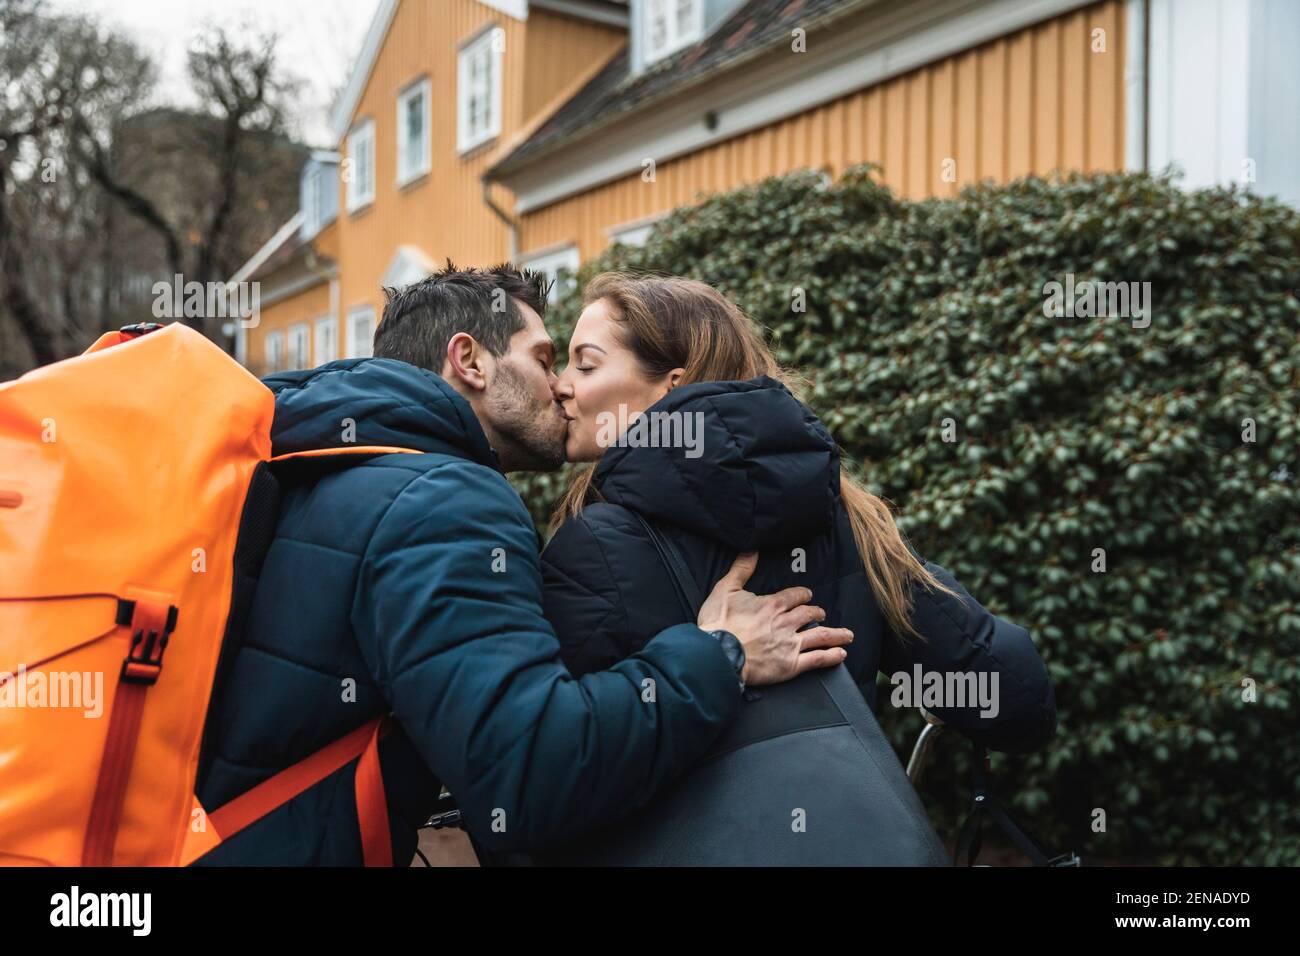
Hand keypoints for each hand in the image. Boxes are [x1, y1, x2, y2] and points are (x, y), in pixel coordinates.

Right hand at [697, 552, 852, 686]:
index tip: (807, 595)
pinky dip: (831, 656)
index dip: (802, 595)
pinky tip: (840, 654)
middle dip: (817, 613)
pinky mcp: (790, 665)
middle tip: (822, 613)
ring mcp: (790, 644)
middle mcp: (786, 622)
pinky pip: (817, 659)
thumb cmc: (718, 624)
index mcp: (772, 604)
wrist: (717, 654)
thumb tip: (751, 550)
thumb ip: (741, 569)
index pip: (795, 596)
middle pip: (809, 614)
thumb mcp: (725, 589)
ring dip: (836, 634)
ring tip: (847, 635)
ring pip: (820, 636)